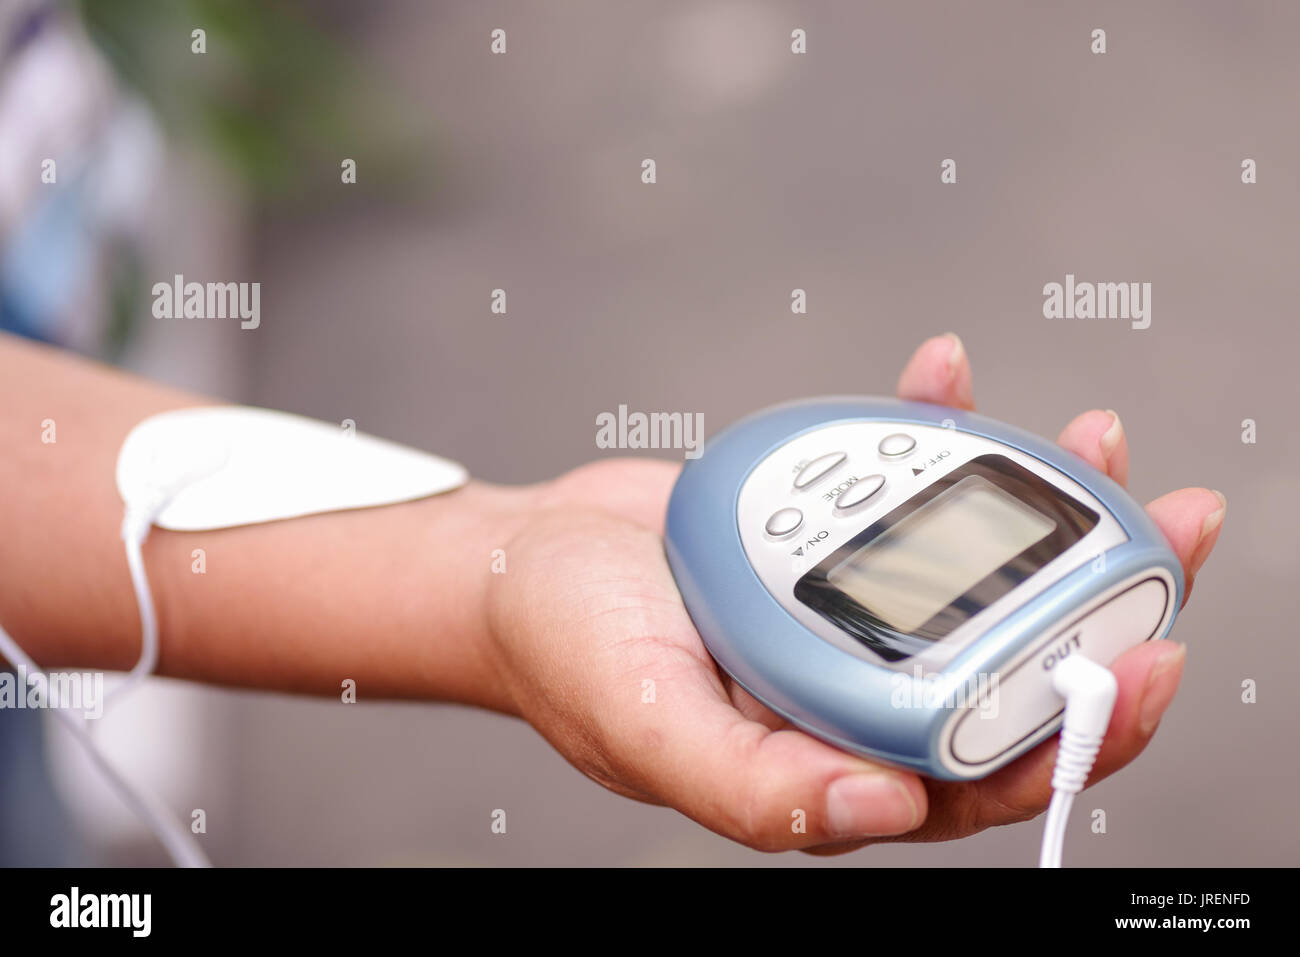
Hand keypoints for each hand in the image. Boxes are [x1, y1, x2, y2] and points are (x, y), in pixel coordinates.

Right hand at [484, 335, 1224, 851]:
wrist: (521, 562)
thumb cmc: (568, 650)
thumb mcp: (646, 724)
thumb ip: (760, 788)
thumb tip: (895, 815)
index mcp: (832, 761)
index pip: (985, 769)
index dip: (1081, 726)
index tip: (1148, 654)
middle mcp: (857, 688)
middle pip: (1010, 659)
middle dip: (1104, 597)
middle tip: (1175, 523)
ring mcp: (847, 604)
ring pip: (975, 568)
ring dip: (1045, 504)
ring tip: (1095, 438)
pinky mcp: (825, 532)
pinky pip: (899, 483)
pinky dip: (932, 426)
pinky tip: (944, 371)